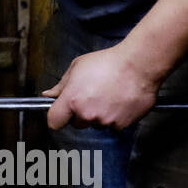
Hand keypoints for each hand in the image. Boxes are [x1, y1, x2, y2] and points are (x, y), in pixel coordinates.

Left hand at [41, 43, 161, 130]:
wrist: (138, 65)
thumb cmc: (108, 62)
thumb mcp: (77, 67)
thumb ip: (61, 85)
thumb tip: (49, 95)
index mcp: (72, 99)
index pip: (54, 121)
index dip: (57, 117)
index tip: (61, 113)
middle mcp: (87, 113)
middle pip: (77, 123)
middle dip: (81, 113)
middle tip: (92, 96)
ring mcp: (105, 121)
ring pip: (96, 124)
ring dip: (100, 115)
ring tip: (109, 95)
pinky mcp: (121, 125)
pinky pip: (113, 126)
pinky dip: (116, 117)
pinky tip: (120, 101)